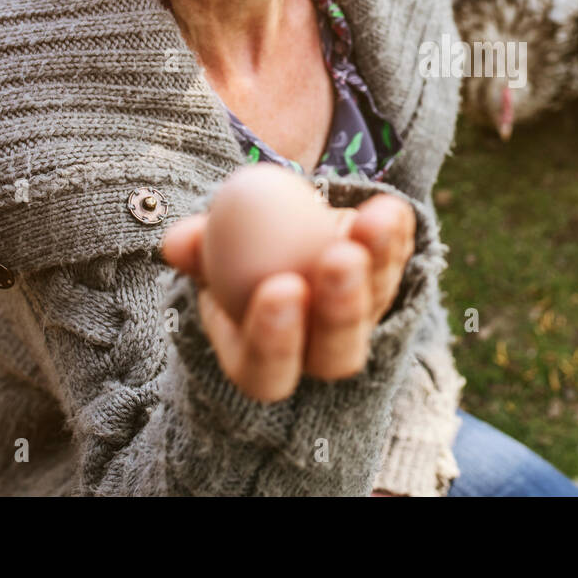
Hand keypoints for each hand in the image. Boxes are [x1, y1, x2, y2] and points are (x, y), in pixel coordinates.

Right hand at [160, 175, 416, 403]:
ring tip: (372, 221)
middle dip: (341, 309)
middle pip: (338, 353)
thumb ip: (193, 247)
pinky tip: (388, 207)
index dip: (275, 341)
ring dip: (378, 262)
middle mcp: (317, 349)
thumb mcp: (205, 250)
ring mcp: (359, 317)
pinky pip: (398, 262)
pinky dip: (396, 234)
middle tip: (339, 258)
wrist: (271, 229)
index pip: (267, 370)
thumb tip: (180, 243)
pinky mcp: (386, 280)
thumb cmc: (226, 253)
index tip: (280, 288)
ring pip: (377, 304)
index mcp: (259, 358)